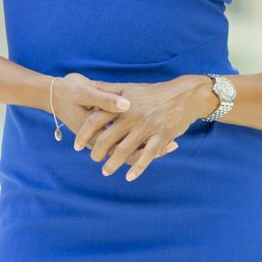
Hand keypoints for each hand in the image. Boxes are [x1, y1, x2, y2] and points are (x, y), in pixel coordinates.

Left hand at [74, 77, 204, 181]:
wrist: (185, 95)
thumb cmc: (154, 93)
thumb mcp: (130, 88)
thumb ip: (109, 90)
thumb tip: (89, 84)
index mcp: (122, 104)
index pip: (96, 119)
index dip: (84, 133)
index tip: (76, 146)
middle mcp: (132, 115)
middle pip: (108, 138)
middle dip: (98, 152)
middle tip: (93, 160)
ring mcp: (147, 127)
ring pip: (125, 149)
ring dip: (113, 163)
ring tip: (105, 171)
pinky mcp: (162, 136)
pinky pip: (147, 155)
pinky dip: (137, 168)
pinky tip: (129, 177)